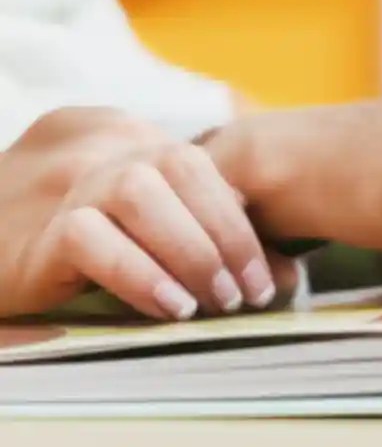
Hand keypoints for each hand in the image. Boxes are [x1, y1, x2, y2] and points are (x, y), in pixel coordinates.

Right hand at [0, 108, 283, 319]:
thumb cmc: (72, 255)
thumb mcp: (145, 236)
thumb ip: (211, 243)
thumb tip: (285, 276)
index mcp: (122, 139)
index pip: (201, 161)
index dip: (240, 220)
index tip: (266, 277)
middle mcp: (91, 151)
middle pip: (177, 166)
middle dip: (225, 234)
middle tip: (244, 295)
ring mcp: (56, 186)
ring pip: (136, 191)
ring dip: (190, 251)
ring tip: (211, 302)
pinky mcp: (30, 234)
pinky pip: (89, 237)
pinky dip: (140, 274)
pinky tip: (170, 307)